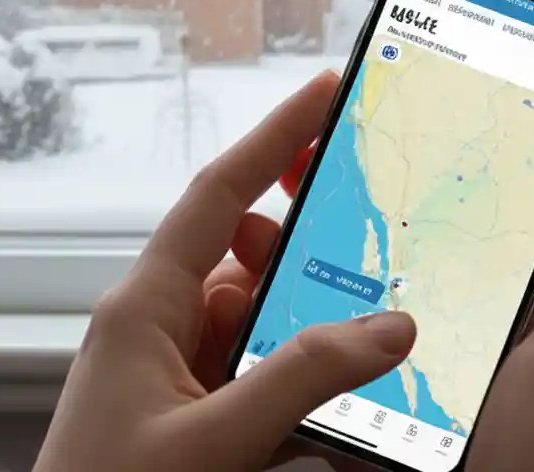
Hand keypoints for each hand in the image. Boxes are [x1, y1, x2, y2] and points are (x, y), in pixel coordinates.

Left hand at [34, 72, 416, 471]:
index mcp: (146, 307)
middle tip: (375, 247)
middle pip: (253, 260)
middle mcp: (161, 326)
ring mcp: (179, 372)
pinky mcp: (196, 414)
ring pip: (265, 322)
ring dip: (312, 331)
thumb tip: (387, 327)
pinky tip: (330, 416)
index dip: (273, 137)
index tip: (324, 95)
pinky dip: (300, 383)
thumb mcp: (212, 441)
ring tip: (362, 353)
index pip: (218, 195)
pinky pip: (260, 374)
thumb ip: (301, 379)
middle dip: (312, 255)